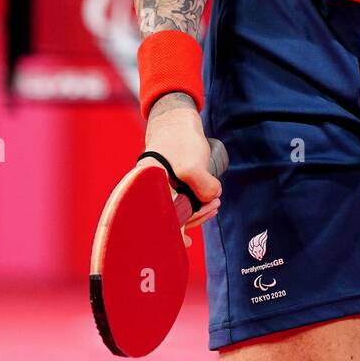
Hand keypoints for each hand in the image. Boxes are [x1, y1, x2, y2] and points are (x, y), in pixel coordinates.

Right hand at [143, 93, 222, 247]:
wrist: (176, 117)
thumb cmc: (179, 140)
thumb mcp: (192, 166)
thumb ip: (202, 187)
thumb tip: (211, 200)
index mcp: (145, 193)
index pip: (156, 222)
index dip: (170, 235)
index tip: (184, 242)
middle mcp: (147, 194)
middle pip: (169, 218)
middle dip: (193, 218)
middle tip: (213, 208)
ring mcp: (158, 189)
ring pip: (177, 210)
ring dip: (197, 211)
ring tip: (215, 204)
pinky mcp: (167, 185)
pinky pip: (179, 202)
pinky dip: (194, 206)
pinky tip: (205, 209)